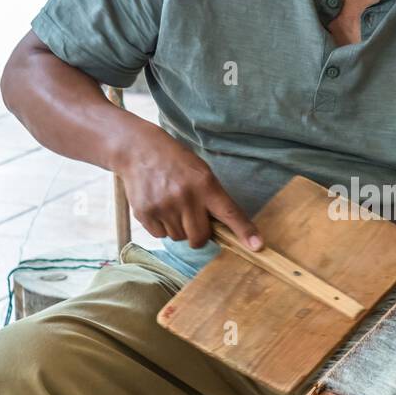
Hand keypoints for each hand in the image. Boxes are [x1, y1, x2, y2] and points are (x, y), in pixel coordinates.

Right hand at [115, 128, 262, 249]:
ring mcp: (164, 206)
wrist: (138, 149)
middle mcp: (185, 197)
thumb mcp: (200, 172)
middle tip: (192, 218)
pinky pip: (160, 235)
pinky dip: (161, 227)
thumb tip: (221, 229)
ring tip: (171, 205)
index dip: (244, 231)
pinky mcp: (145, 213)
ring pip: (179, 238)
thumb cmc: (176, 162)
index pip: (229, 212)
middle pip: (200, 237)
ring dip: (178, 228)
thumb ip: (212, 198)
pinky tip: (158, 206)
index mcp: (205, 184)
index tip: (257, 246)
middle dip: (199, 234)